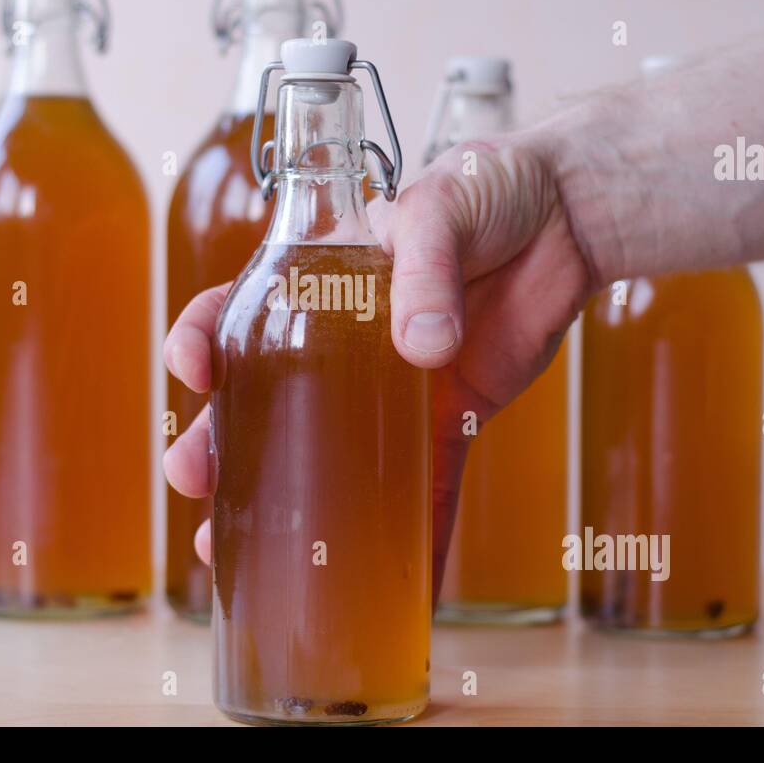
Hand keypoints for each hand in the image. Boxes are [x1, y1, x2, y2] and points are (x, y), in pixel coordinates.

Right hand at [163, 129, 597, 599]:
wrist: (569, 216)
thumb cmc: (489, 188)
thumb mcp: (442, 208)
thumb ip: (424, 270)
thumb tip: (421, 348)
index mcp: (320, 275)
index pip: (239, 306)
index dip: (203, 338)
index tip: (194, 367)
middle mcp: (342, 338)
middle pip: (263, 398)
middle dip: (219, 441)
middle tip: (193, 478)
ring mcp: (394, 385)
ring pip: (327, 454)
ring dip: (284, 502)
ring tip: (236, 547)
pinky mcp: (450, 414)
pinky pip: (426, 479)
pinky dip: (413, 529)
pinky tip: (391, 574)